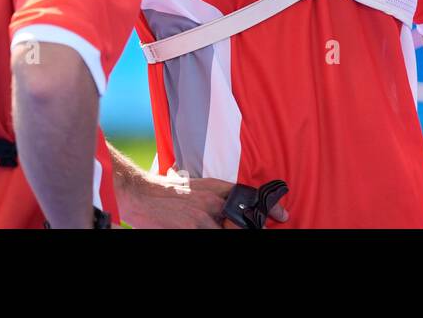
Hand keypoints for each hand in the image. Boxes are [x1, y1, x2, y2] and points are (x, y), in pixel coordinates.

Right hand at [120, 169, 288, 227]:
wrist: (139, 193)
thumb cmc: (163, 192)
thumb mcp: (192, 188)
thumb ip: (210, 197)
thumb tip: (221, 210)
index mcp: (214, 187)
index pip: (250, 194)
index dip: (268, 206)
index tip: (282, 215)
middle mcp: (213, 199)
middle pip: (243, 218)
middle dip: (251, 226)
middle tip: (258, 228)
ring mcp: (204, 214)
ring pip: (230, 230)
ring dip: (227, 231)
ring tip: (210, 226)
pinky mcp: (193, 226)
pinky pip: (212, 235)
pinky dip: (212, 234)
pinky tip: (199, 230)